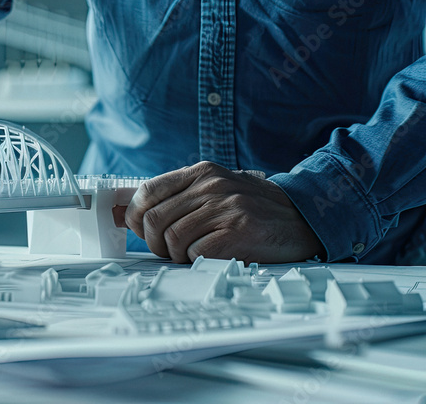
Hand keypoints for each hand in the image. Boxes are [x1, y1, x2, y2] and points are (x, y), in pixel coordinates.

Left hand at [117, 161, 325, 263]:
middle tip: (166, 250)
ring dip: (176, 255)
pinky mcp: (238, 231)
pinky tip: (210, 256)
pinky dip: (196, 261)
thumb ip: (180, 196)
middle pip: (155, 219)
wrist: (302, 216)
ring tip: (191, 253)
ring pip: (172, 239)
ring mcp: (226, 207)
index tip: (138, 228)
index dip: (135, 214)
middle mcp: (212, 186)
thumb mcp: (216, 188)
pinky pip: (196, 253)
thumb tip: (131, 213)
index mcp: (202, 172)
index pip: (148, 190)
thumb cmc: (253, 207)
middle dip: (153, 242)